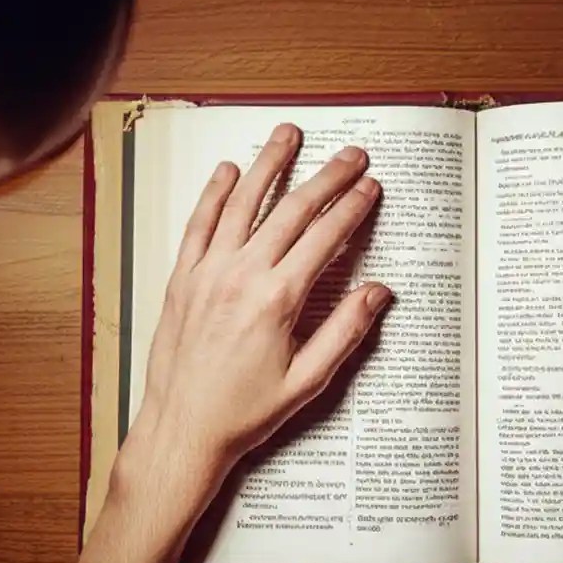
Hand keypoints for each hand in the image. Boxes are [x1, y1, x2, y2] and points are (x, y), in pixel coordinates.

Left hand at [119, 123, 390, 503]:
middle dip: (326, 178)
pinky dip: (215, 194)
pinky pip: (200, 224)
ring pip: (243, 204)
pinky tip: (229, 170)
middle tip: (351, 154)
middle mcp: (242, 276)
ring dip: (269, 165)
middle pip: (292, 211)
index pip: (325, 238)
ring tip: (288, 134)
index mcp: (277, 300)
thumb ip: (345, 331)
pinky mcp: (183, 279)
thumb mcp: (308, 380)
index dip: (353, 207)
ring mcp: (208, 273)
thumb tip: (378, 292)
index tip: (371, 186)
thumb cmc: (245, 412)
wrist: (183, 428)